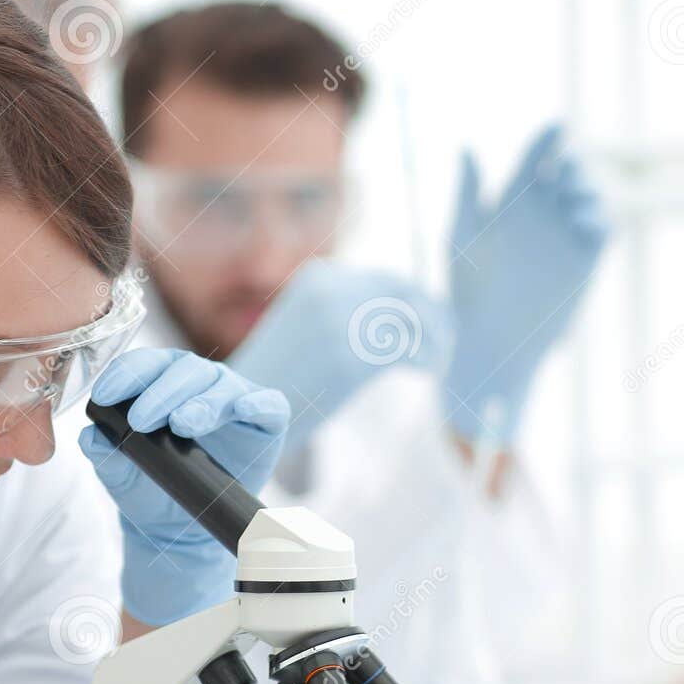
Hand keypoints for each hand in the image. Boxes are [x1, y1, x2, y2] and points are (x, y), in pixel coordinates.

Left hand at [81, 349, 288, 626]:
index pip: (145, 364)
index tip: (105, 396)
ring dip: (202, 402)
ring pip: (222, 386)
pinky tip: (246, 410)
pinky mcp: (265, 422)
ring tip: (182, 425)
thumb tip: (90, 438)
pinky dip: (259, 404)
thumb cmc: (150, 490)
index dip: (126, 374)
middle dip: (160, 392)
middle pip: (184, 370)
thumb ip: (105, 457)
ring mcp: (234, 399)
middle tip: (140, 421)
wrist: (180, 527)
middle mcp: (199, 382)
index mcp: (161, 382)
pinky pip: (268, 405)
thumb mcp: (122, 478)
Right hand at [226, 258, 452, 451]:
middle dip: (431, 315)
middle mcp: (331, 292)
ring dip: (433, 339)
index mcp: (318, 277)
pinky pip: (407, 350)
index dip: (414, 299)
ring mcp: (341, 323)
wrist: (240, 406)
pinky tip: (429, 372)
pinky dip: (426, 359)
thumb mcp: (304, 326)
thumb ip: (340, 312)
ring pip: (411, 320)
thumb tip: (390, 319)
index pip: (383, 278)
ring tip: (437, 360)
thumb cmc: (274, 376)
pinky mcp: (350, 359)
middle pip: (404, 293)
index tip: (427, 322)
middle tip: (442, 341)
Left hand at [446, 123, 609, 439]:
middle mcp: (542, 216)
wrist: (493, 339)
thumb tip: (465, 147)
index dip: (548, 139)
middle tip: (565, 172)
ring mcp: (565, 237)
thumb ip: (467, 192)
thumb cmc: (467, 291)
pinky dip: (601, 219)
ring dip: (587, 190)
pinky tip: (583, 224)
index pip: (535, 159)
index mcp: (512, 203)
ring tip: (573, 202)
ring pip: (589, 196)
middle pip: (568, 171)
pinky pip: (604, 230)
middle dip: (573, 164)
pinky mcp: (585, 262)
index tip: (557, 126)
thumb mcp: (462, 236)